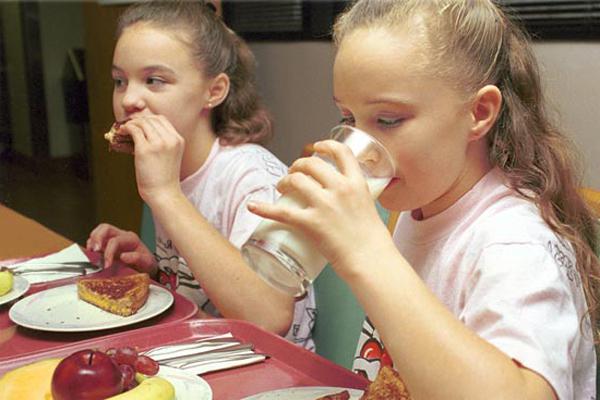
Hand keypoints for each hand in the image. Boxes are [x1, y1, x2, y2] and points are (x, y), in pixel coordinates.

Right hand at [86, 223, 155, 271]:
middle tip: (93, 250)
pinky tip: (91, 253)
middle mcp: (122, 236)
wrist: (147, 266)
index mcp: (131, 239)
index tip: (106, 265)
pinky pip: (97, 238)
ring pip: (100, 230)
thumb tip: (124, 256)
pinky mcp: (108, 243)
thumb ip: (137, 258)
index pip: (115, 241)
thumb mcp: (146, 263)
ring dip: (93, 240)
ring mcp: (114, 238)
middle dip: (97, 238)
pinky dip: (92, 244)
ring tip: (91, 252)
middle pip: (106, 228)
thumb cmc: (146, 264)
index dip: (108, 253)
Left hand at [119, 116, 183, 204]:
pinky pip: (134, 131)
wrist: (164, 193)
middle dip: (139, 120)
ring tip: (124, 129)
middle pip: (152, 119)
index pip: (162, 119)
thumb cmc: (164, 178)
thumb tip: (143, 130)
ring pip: (142, 123)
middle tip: (130, 125)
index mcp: (178, 140)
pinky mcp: (145, 149)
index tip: (140, 124)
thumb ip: (163, 142)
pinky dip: (126, 128)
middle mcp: (170, 139)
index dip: (149, 119)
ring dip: (131, 123)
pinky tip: (122, 132)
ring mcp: (158, 144)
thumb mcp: (170, 155)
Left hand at [248, 140, 391, 277]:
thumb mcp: (369, 207)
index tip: (317, 147)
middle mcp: (340, 189)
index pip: (341, 152)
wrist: (371, 260)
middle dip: (298, 165)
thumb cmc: (373, 241)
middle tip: (293, 174)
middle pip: (312, 163)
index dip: (325, 145)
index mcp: (357, 183)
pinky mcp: (311, 223)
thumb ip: (354, 198)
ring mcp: (324, 205)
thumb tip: (342, 200)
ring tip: (281, 188)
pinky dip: (263, 208)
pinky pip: (281, 211)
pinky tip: (253, 206)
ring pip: (295, 180)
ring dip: (284, 181)